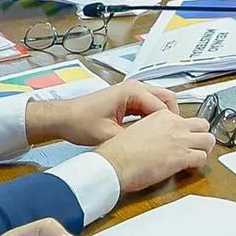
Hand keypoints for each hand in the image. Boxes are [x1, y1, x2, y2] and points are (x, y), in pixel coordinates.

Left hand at [29, 81, 176, 146]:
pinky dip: (153, 116)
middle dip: (172, 117)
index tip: (174, 140)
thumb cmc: (80, 122)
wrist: (62, 118)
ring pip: (159, 101)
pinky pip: (148, 105)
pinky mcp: (127, 98)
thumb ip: (133, 139)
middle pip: (167, 98)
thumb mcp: (108, 135)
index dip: (170, 124)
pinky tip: (150, 131)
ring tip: (163, 135)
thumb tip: (153, 148)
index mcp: (132, 91)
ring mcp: (131, 91)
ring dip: (162, 117)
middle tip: (172, 136)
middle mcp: (135, 87)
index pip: (163, 106)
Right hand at [90, 108, 215, 191]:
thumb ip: (153, 129)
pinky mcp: (182, 157)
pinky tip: (190, 166)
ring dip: (204, 148)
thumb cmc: (119, 151)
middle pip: (203, 125)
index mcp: (162, 116)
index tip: (181, 137)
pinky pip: (202, 158)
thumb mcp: (137, 129)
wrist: (115, 163)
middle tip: (196, 145)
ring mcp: (181, 140)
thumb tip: (157, 138)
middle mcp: (174, 125)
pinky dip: (199, 163)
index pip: (184, 118)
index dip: (185, 130)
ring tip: (196, 156)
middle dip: (201, 135)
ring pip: (208, 140)